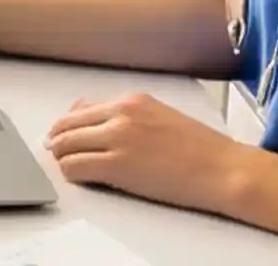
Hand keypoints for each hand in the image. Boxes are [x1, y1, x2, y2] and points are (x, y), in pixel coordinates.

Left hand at [46, 93, 252, 213]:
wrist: (222, 168)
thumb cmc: (200, 149)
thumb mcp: (161, 117)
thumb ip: (129, 117)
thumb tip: (99, 124)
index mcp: (133, 100)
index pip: (80, 108)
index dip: (66, 125)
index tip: (62, 136)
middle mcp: (122, 113)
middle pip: (67, 124)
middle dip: (57, 140)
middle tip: (55, 152)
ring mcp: (118, 137)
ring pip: (66, 145)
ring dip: (62, 157)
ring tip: (68, 166)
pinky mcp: (117, 165)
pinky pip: (75, 167)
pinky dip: (70, 173)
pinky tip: (80, 177)